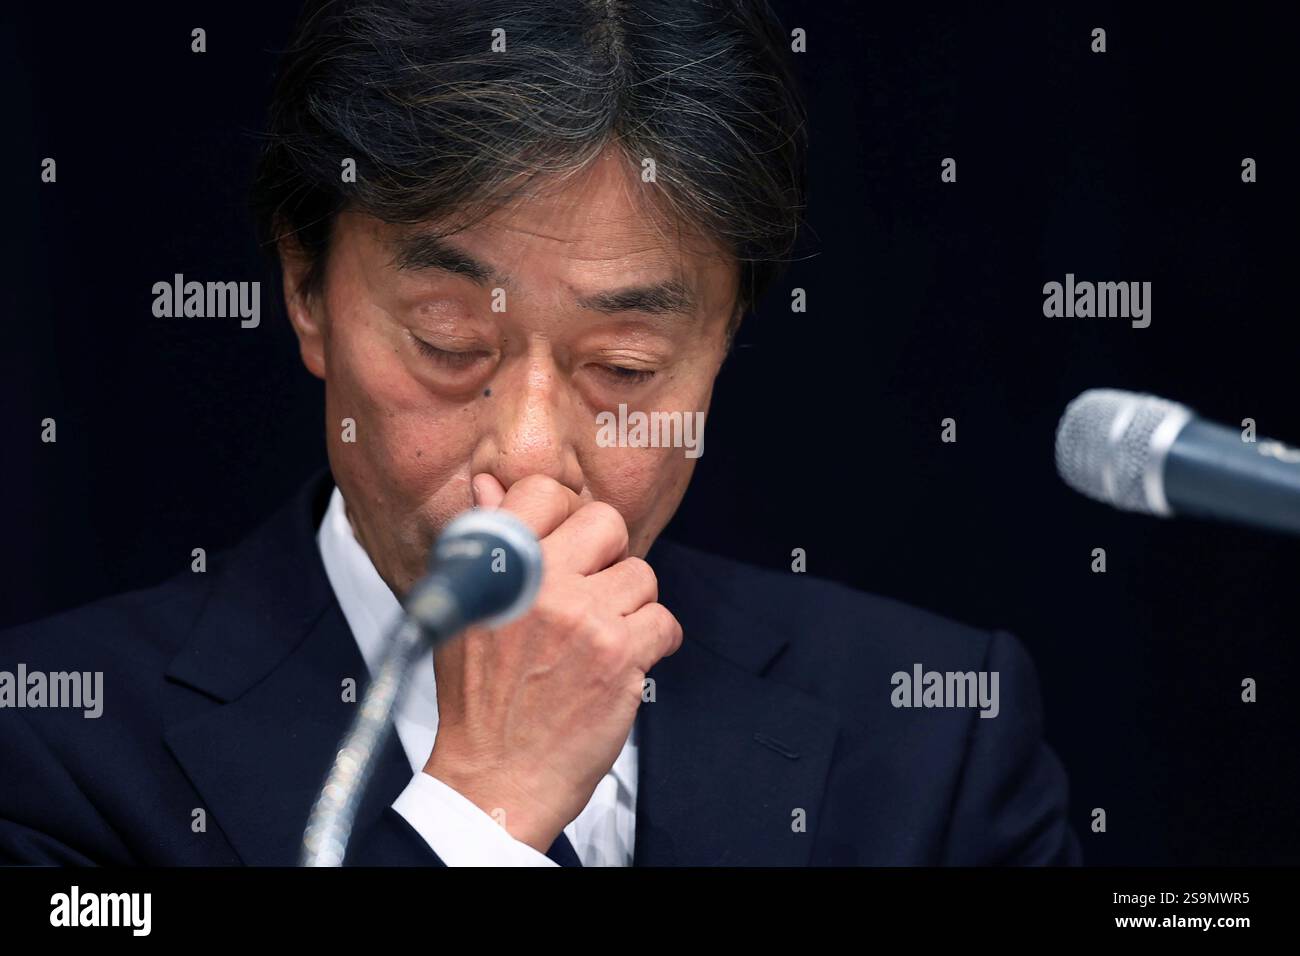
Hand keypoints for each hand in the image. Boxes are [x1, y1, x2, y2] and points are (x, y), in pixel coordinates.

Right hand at [423, 473, 681, 850]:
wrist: (493, 779)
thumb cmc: (477, 701)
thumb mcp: (462, 611)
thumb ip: (485, 544)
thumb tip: (491, 486)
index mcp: (493, 565)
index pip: (545, 491)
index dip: (566, 516)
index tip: (569, 546)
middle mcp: (539, 583)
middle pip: (607, 523)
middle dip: (608, 556)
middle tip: (593, 592)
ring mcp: (583, 618)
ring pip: (642, 575)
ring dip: (630, 607)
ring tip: (599, 641)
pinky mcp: (619, 656)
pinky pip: (664, 621)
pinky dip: (653, 643)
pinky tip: (623, 664)